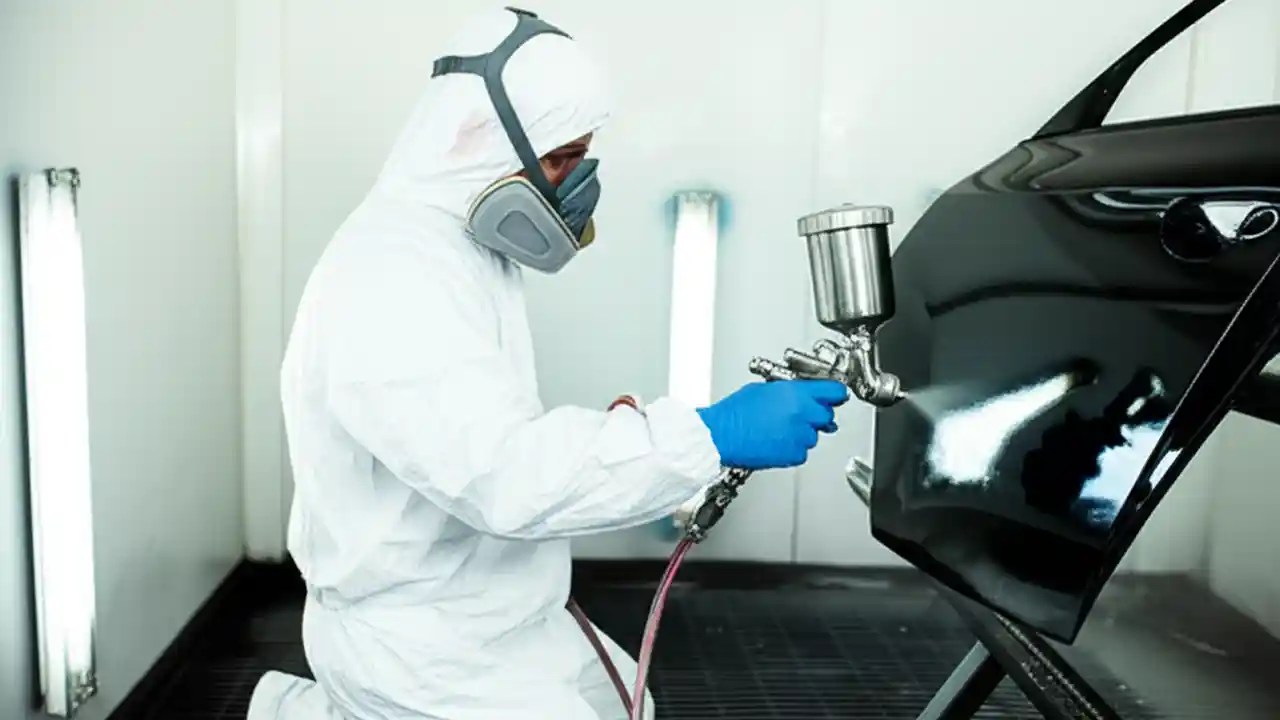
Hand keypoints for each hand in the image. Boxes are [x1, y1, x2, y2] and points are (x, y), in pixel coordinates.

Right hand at [696, 380, 848, 469]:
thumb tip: (800, 393)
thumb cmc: (735, 413)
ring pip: (814, 435)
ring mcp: (800, 436)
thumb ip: (789, 391)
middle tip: (798, 416)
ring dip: (803, 433)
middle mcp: (802, 414)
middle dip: (816, 415)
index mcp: (795, 394)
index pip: (833, 391)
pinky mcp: (794, 455)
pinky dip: (793, 448)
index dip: (836, 394)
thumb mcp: (763, 389)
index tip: (836, 395)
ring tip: (778, 430)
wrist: (721, 437)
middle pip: (827, 415)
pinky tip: (776, 442)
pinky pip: (803, 451)